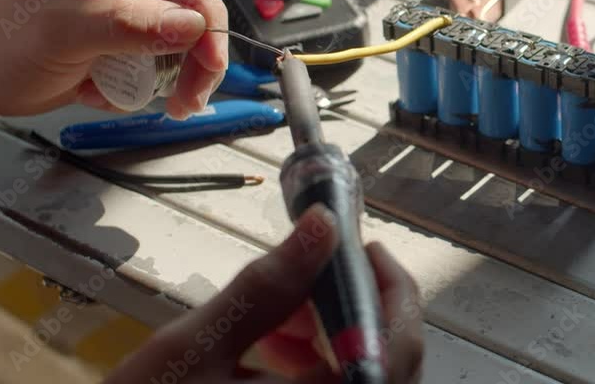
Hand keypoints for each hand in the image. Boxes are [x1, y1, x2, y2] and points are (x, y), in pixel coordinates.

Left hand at [0, 0, 227, 118]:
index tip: (211, 60)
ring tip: (151, 101)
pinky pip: (160, 50)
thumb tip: (192, 24)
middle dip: (196, 52)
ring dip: (173, 72)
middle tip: (191, 96)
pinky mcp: (121, 23)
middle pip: (189, 0)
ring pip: (181, 30)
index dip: (205, 14)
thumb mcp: (57, 35)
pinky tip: (113, 90)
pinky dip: (148, 79)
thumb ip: (127, 25)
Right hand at [104, 205, 423, 383]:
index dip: (391, 286)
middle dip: (350, 306)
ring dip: (330, 336)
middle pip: (385, 358)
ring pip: (359, 376)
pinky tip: (268, 349)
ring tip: (277, 313)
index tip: (360, 246)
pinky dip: (313, 368)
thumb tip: (323, 226)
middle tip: (306, 272)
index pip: (399, 343)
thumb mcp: (195, 351)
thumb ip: (264, 288)